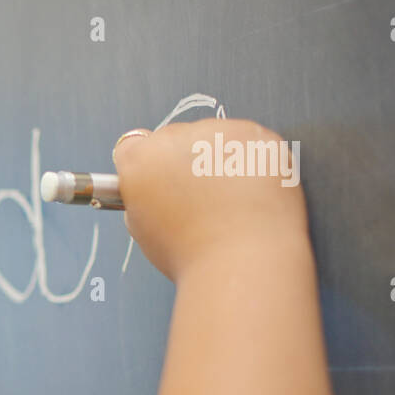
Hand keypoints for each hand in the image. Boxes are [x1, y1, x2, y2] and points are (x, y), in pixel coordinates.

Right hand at [113, 118, 310, 282]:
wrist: (241, 260)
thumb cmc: (191, 254)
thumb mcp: (144, 229)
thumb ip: (143, 197)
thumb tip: (156, 191)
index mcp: (141, 159)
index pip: (134, 145)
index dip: (148, 166)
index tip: (160, 181)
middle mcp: (177, 136)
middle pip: (178, 138)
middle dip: (186, 162)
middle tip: (201, 200)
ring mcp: (221, 133)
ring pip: (218, 139)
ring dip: (221, 160)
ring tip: (230, 203)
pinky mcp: (259, 138)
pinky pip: (254, 146)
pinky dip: (255, 165)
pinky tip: (253, 196)